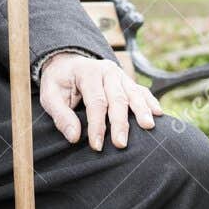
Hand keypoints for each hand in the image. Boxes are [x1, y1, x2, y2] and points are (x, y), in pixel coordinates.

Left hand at [38, 53, 162, 150]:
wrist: (67, 63)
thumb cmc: (59, 82)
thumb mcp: (49, 96)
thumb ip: (61, 115)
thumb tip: (74, 137)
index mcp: (87, 72)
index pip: (95, 101)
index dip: (97, 125)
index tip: (97, 146)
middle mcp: (107, 71)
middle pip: (117, 98)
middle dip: (120, 123)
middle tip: (121, 144)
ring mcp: (120, 74)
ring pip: (133, 93)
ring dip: (142, 111)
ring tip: (148, 127)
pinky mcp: (127, 81)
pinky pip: (141, 90)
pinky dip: (150, 101)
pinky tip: (158, 114)